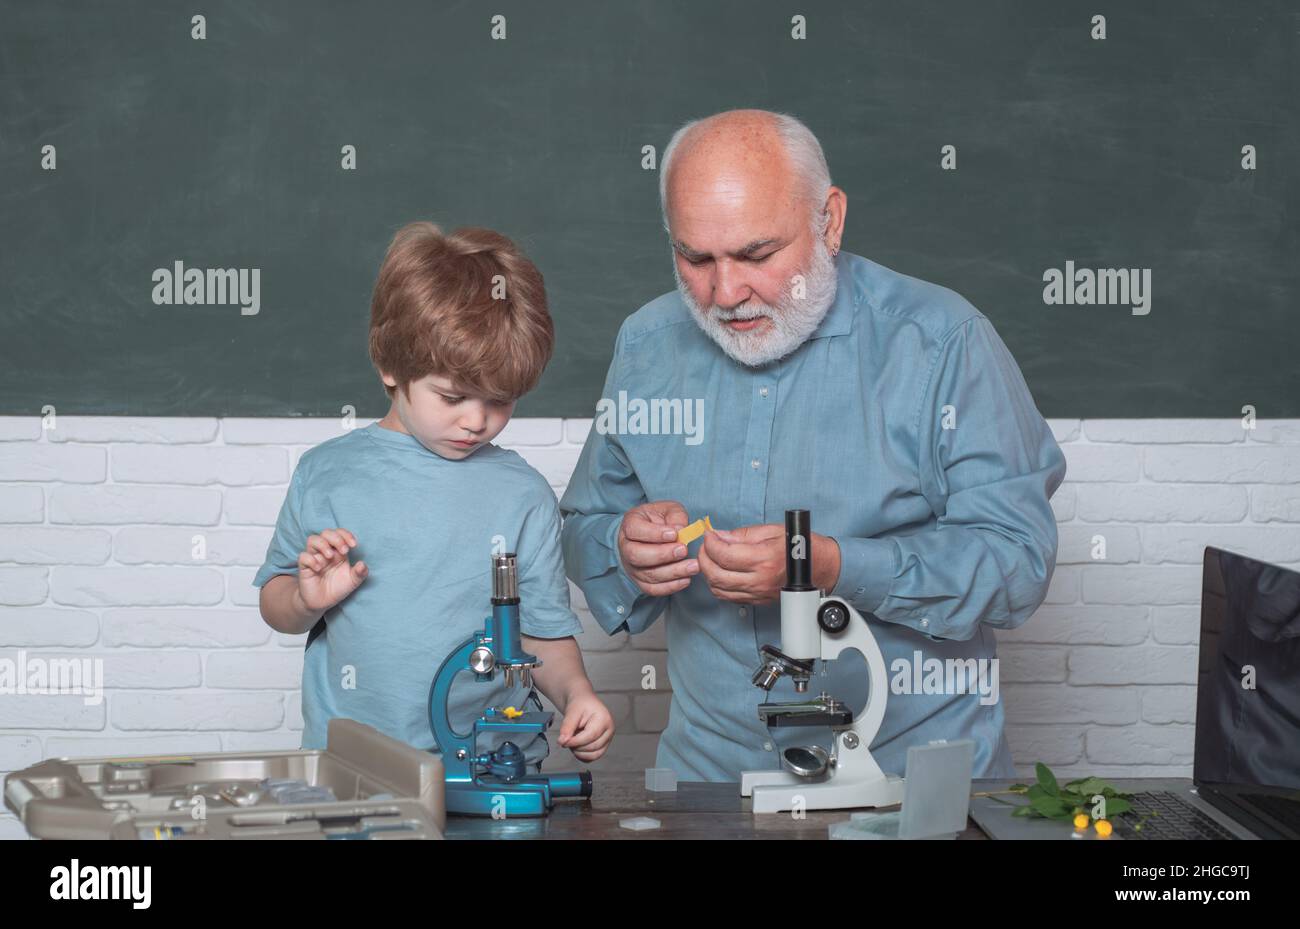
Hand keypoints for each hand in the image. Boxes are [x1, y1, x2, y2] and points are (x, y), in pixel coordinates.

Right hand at [296, 528, 367, 612]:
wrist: (323, 603)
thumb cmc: (337, 588)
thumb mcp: (353, 581)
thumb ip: (360, 573)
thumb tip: (362, 564)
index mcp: (338, 551)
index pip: (340, 533)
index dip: (346, 535)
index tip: (354, 545)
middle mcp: (325, 551)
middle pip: (326, 532)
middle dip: (336, 538)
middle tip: (344, 551)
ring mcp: (314, 558)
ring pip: (312, 539)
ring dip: (323, 545)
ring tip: (330, 556)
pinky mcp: (304, 567)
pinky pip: (303, 556)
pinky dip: (311, 560)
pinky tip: (319, 568)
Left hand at [556, 692, 614, 761]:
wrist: (582, 703)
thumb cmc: (580, 704)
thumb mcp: (572, 711)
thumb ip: (567, 727)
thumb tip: (563, 741)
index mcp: (604, 719)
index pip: (591, 736)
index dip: (575, 741)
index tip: (563, 741)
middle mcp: (609, 730)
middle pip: (592, 747)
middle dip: (576, 746)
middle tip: (567, 737)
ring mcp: (607, 739)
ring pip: (593, 755)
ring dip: (579, 751)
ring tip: (572, 740)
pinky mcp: (602, 746)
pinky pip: (592, 758)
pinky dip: (582, 755)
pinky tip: (576, 745)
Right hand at [617, 500, 698, 596]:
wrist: (651, 535)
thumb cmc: (660, 520)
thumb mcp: (668, 509)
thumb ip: (675, 516)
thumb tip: (681, 530)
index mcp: (630, 525)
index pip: (635, 530)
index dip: (654, 534)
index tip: (674, 534)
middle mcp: (626, 547)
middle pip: (637, 555)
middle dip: (662, 555)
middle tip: (683, 550)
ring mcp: (632, 567)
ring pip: (647, 574)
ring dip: (672, 572)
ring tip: (693, 566)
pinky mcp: (641, 581)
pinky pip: (653, 589)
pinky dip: (670, 587)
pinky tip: (686, 579)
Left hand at [699, 525, 841, 604]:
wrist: (821, 568)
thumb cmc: (800, 546)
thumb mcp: (772, 531)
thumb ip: (743, 535)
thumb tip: (720, 536)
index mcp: (764, 559)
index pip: (724, 555)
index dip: (710, 543)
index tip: (709, 534)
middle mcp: (760, 580)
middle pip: (716, 575)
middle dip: (704, 558)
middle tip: (706, 546)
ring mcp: (758, 593)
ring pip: (719, 589)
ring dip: (709, 573)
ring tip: (711, 558)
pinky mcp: (758, 601)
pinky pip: (729, 597)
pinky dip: (719, 586)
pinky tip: (721, 572)